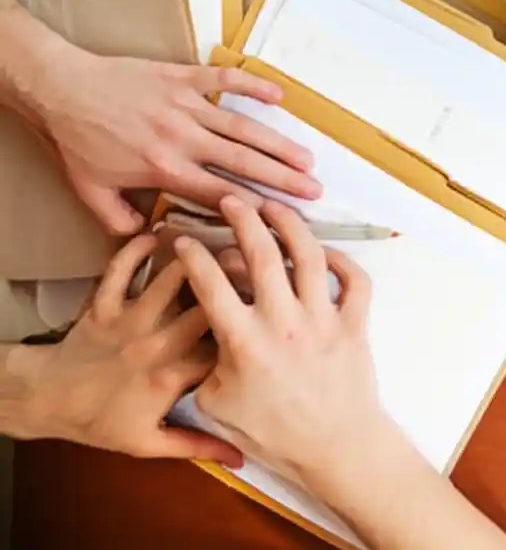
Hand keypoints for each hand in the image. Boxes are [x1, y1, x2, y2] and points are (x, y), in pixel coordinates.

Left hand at [12, 234, 241, 465]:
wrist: (46, 403)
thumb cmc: (99, 423)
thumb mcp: (149, 443)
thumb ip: (198, 446)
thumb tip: (242, 458)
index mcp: (171, 377)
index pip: (225, 351)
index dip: (253, 333)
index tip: (273, 319)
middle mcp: (155, 344)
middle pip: (207, 307)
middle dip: (235, 286)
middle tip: (258, 268)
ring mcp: (128, 322)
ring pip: (168, 281)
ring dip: (193, 259)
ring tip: (219, 242)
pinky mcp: (104, 306)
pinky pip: (120, 271)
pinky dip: (136, 249)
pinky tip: (156, 234)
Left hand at [27, 41, 321, 234]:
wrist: (58, 88)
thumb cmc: (76, 140)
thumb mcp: (91, 191)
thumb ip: (121, 221)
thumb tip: (150, 240)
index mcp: (165, 169)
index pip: (221, 194)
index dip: (255, 208)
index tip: (282, 219)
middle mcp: (183, 139)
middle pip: (243, 163)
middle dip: (282, 179)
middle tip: (313, 190)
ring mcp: (185, 106)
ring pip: (243, 127)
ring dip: (278, 144)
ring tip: (307, 159)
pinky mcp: (181, 78)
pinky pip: (224, 80)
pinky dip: (253, 85)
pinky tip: (280, 97)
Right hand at [174, 196, 379, 479]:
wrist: (336, 447)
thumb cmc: (276, 434)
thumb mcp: (219, 404)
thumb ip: (205, 364)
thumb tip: (198, 335)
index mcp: (244, 340)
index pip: (210, 282)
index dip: (192, 255)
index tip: (182, 239)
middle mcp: (284, 322)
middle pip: (260, 254)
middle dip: (242, 219)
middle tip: (231, 200)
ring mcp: (323, 320)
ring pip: (309, 256)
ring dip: (290, 226)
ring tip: (275, 208)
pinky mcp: (354, 325)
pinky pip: (355, 281)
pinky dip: (344, 261)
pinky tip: (326, 253)